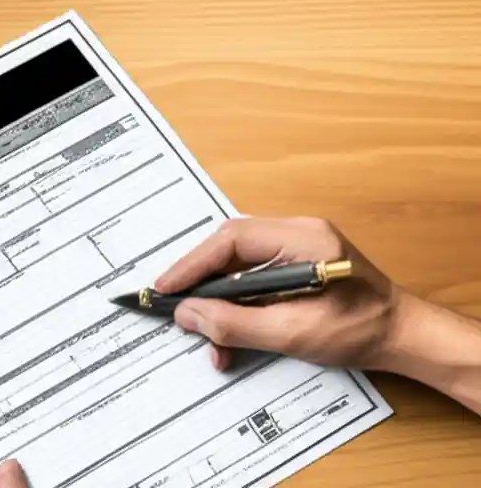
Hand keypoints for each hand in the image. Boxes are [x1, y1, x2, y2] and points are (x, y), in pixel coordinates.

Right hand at [155, 217, 402, 370]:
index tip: (165, 288)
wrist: (407, 339)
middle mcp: (297, 234)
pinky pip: (252, 279)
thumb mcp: (294, 333)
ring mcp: (297, 248)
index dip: (192, 264)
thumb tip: (188, 314)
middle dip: (201, 285)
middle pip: (229, 250)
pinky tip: (232, 336)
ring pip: (237, 267)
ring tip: (209, 339)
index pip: (231, 240)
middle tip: (177, 312)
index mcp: (302, 238)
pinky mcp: (296, 267)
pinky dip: (237, 307)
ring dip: (219, 303)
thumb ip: (237, 323)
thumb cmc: (363, 331)